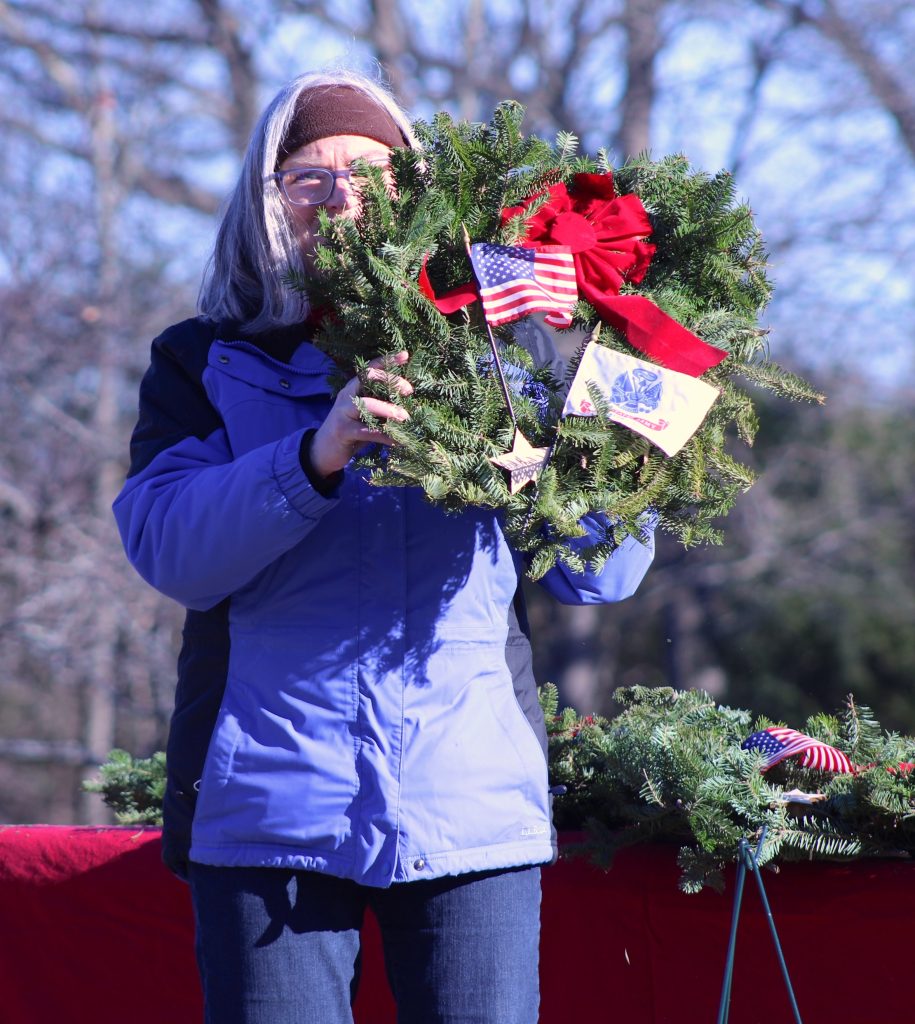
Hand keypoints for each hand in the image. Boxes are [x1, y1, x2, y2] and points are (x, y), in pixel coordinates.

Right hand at [309, 351, 412, 478]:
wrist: (324, 450)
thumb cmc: (351, 431)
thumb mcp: (366, 415)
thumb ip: (381, 407)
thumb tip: (410, 406)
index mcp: (353, 388)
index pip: (369, 368)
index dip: (386, 360)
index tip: (404, 355)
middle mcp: (347, 395)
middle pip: (368, 377)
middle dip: (390, 381)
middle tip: (409, 391)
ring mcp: (342, 412)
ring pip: (366, 404)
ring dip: (388, 409)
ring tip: (405, 417)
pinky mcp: (343, 431)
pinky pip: (366, 431)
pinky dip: (384, 435)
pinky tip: (397, 441)